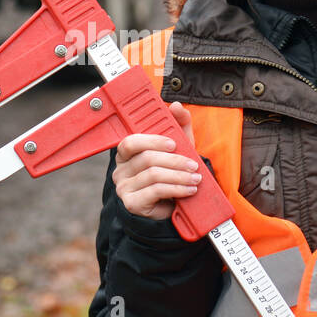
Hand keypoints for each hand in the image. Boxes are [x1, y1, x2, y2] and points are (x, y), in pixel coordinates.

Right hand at [111, 102, 201, 220]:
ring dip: (179, 176)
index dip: (152, 141)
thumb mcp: (178, 150)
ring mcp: (124, 187)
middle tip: (193, 165)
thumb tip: (176, 106)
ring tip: (195, 179)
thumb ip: (178, 126)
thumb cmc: (170, 176)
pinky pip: (155, 191)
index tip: (173, 143)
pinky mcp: (132, 203)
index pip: (130, 142)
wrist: (168, 209)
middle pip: (146, 159)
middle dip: (174, 161)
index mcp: (127, 154)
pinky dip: (176, 189)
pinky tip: (189, 190)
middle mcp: (120, 170)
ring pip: (153, 175)